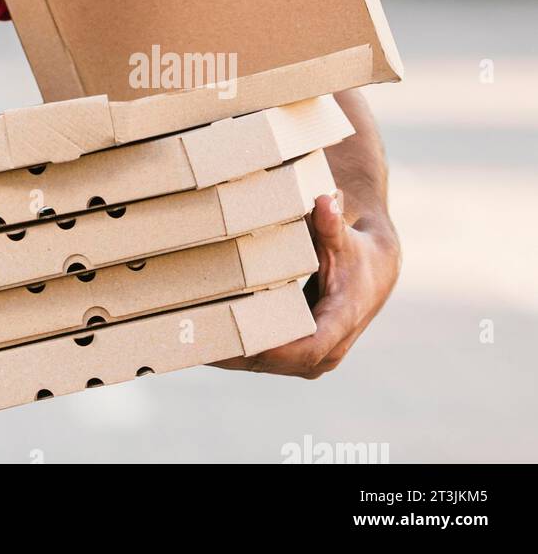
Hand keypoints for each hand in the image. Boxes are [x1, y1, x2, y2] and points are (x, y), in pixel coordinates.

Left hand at [212, 192, 402, 377]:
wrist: (375, 272)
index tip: (237, 343)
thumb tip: (325, 201)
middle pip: (279, 361)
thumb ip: (331, 223)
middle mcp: (330, 349)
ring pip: (270, 365)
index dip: (273, 349)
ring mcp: (316, 357)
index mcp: (340, 322)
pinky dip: (238, 354)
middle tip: (196, 343)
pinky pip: (268, 360)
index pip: (307, 348)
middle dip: (238, 354)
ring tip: (191, 346)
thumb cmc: (356, 252)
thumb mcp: (343, 237)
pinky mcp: (303, 355)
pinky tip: (205, 345)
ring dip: (232, 358)